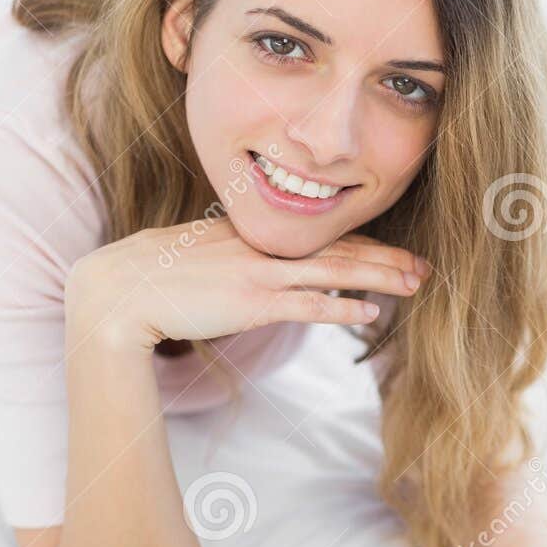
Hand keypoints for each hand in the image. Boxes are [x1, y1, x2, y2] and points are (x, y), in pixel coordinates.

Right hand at [65, 215, 430, 350]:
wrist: (120, 290)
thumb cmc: (155, 277)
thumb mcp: (202, 256)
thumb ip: (237, 259)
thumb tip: (258, 274)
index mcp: (254, 233)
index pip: (320, 237)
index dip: (362, 244)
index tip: (394, 252)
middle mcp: (264, 246)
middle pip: (339, 248)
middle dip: (388, 257)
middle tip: (426, 267)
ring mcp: (260, 272)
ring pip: (335, 271)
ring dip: (380, 277)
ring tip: (415, 283)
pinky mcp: (252, 301)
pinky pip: (308, 305)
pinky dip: (341, 308)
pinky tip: (370, 313)